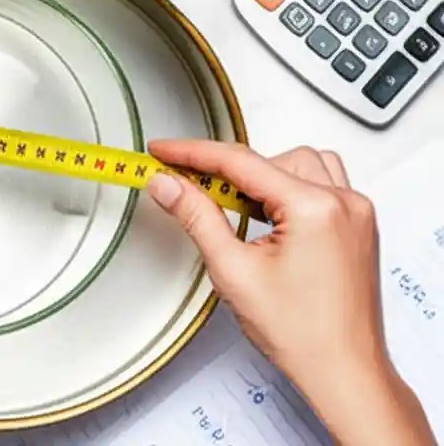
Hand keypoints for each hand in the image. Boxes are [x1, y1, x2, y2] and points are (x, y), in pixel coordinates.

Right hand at [146, 141, 434, 445]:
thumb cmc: (301, 333)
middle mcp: (343, 202)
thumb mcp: (233, 271)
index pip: (241, 162)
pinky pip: (322, 185)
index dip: (193, 153)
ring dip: (264, 176)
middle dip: (229, 171)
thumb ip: (197, 217)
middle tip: (191, 187)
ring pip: (300, 165)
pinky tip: (269, 215)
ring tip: (234, 204)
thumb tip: (167, 184)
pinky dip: (290, 189)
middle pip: (271, 159)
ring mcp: (356, 213)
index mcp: (315, 208)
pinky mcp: (358, 226)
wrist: (343, 371)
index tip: (163, 151)